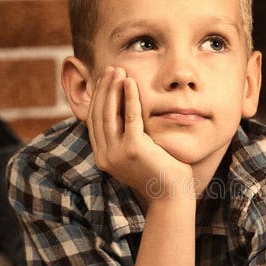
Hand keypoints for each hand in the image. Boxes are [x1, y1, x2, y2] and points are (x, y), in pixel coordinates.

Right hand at [87, 67, 192, 202]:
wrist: (172, 196)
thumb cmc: (159, 174)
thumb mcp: (136, 154)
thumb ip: (126, 138)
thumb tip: (124, 116)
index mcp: (102, 157)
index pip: (94, 121)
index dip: (98, 98)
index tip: (105, 80)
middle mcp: (105, 156)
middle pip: (99, 114)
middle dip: (104, 89)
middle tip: (110, 69)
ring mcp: (117, 153)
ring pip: (110, 113)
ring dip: (113, 89)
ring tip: (119, 71)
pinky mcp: (133, 149)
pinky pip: (129, 117)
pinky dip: (128, 97)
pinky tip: (130, 83)